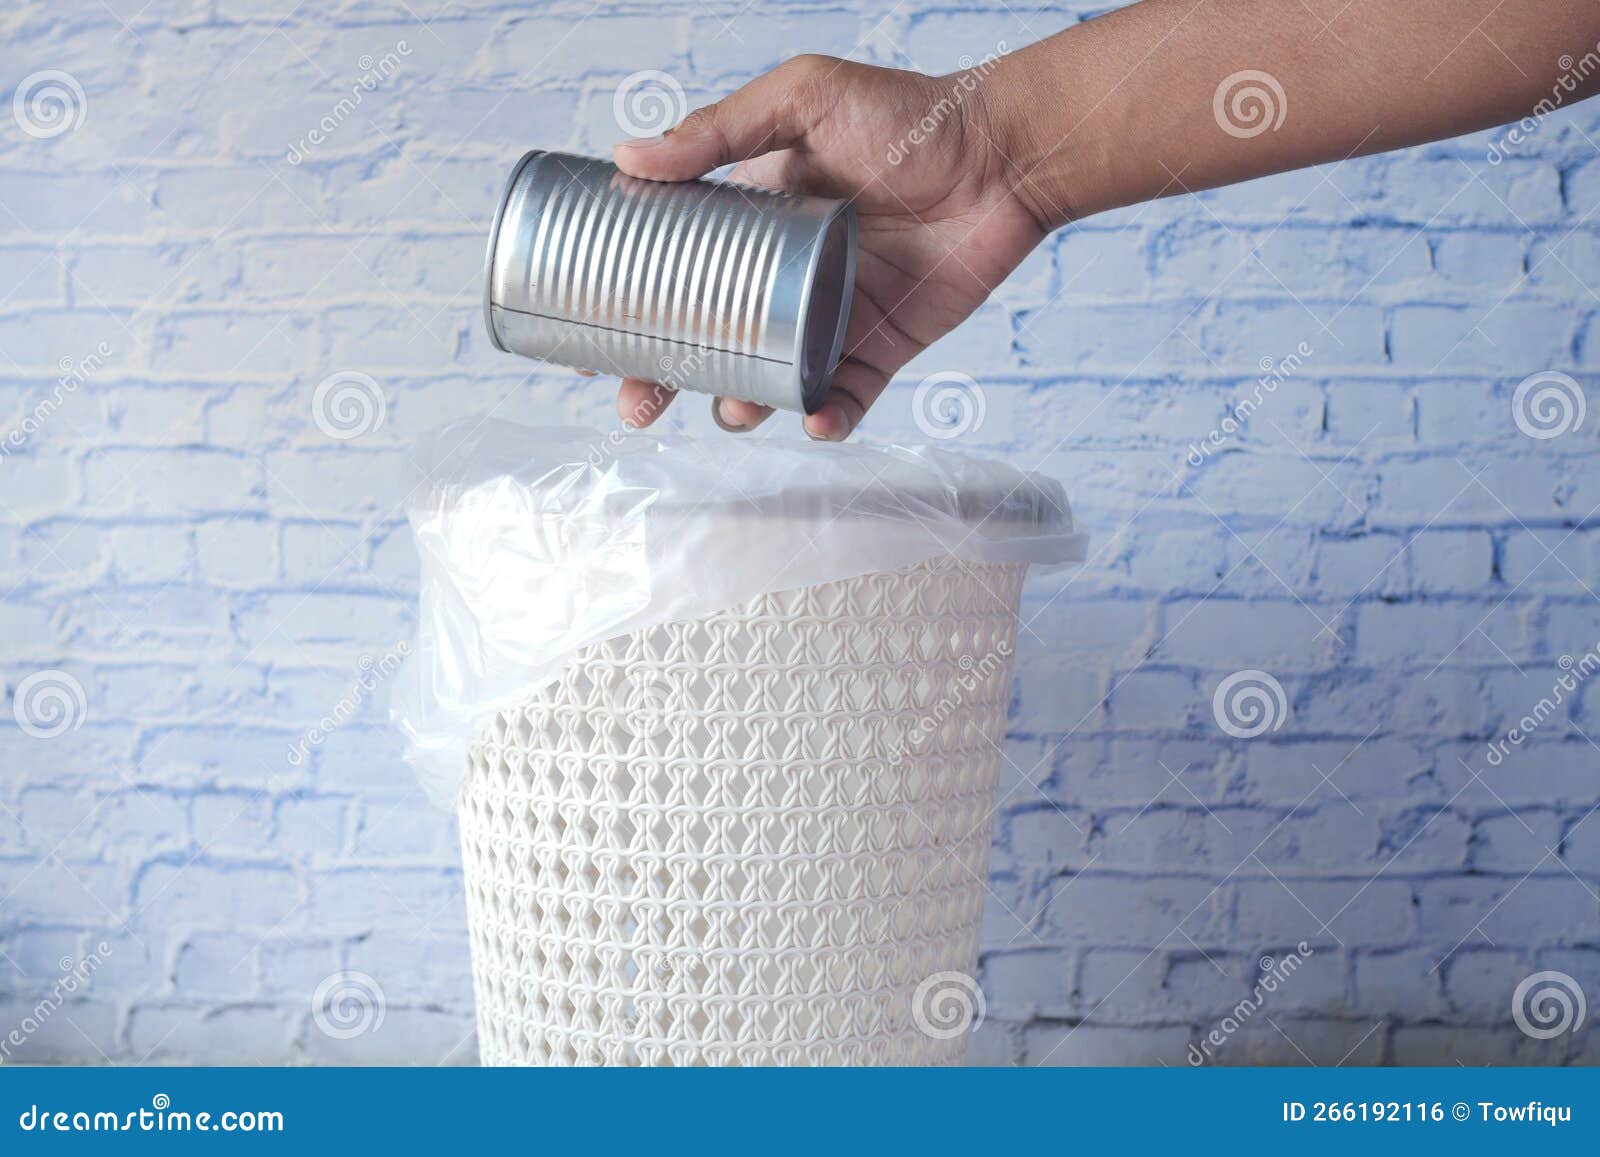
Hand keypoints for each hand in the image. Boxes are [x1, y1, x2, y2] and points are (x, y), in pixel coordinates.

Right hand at [610, 54, 1047, 439]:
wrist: (1004, 154)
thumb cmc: (906, 115)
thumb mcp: (803, 99)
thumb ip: (721, 129)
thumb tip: (630, 158)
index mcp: (752, 223)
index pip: (676, 275)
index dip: (632, 313)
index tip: (593, 347)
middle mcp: (784, 278)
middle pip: (709, 344)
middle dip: (667, 382)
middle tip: (640, 406)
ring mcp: (831, 317)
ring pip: (768, 380)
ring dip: (741, 405)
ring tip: (734, 406)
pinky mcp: (883, 347)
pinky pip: (845, 397)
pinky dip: (827, 418)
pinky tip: (814, 420)